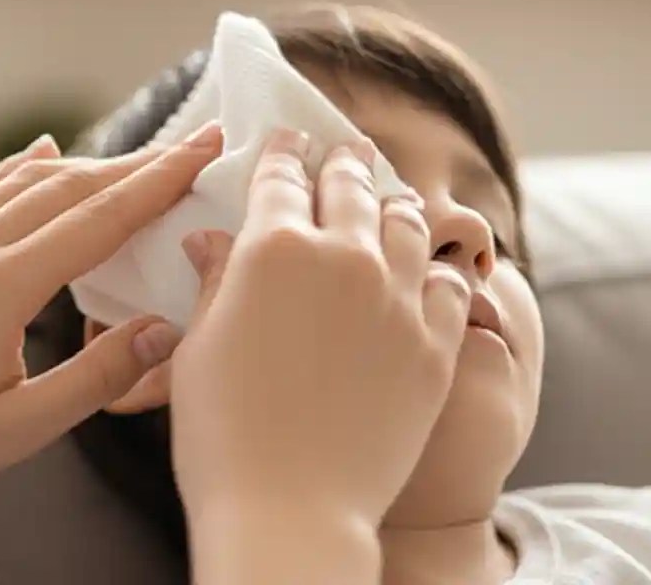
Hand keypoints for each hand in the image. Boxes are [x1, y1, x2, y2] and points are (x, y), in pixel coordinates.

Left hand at [0, 125, 222, 489]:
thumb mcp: (17, 428)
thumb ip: (95, 378)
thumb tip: (163, 331)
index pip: (99, 219)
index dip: (159, 182)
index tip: (205, 149)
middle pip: (70, 188)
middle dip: (138, 164)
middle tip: (193, 143)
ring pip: (25, 182)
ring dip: (89, 163)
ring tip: (138, 156)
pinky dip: (18, 167)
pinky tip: (38, 151)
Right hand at [172, 130, 471, 575]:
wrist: (291, 511)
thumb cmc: (222, 435)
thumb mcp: (199, 348)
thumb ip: (216, 282)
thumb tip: (211, 240)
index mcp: (275, 248)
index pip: (283, 177)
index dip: (285, 152)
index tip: (290, 140)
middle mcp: (344, 256)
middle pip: (353, 185)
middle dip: (346, 162)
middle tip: (347, 154)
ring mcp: (398, 298)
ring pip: (409, 223)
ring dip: (396, 203)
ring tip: (393, 199)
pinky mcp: (437, 344)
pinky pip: (451, 283)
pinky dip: (440, 267)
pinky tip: (433, 267)